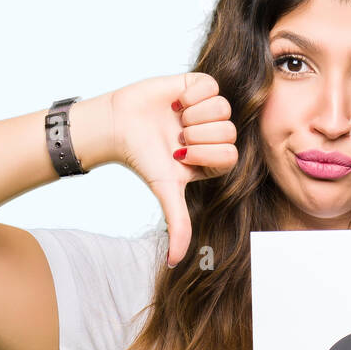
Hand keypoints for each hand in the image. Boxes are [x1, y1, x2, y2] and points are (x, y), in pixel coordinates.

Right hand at [108, 72, 237, 267]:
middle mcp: (213, 134)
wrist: (119, 126)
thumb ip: (178, 224)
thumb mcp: (165, 192)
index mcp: (213, 159)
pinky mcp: (197, 85)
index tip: (182, 154)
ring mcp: (207, 109)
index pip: (231, 155)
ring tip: (176, 119)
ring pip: (223, 107)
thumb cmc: (143, 160)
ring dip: (195, 115)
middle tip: (177, 136)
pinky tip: (176, 101)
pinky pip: (212, 86)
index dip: (207, 153)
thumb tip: (174, 264)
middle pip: (229, 131)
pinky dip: (192, 94)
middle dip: (199, 135)